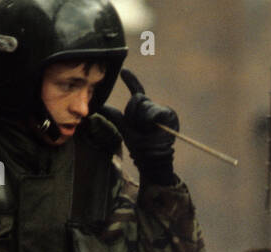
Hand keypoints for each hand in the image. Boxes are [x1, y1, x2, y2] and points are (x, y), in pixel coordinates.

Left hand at [98, 69, 177, 183]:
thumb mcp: (125, 130)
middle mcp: (155, 108)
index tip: (123, 71)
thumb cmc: (140, 149)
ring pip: (143, 103)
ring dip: (139, 119)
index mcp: (145, 111)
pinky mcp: (169, 114)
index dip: (131, 81)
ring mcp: (164, 110)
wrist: (152, 160)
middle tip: (138, 129)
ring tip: (146, 131)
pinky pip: (152, 110)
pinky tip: (151, 127)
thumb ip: (115, 116)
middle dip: (132, 114)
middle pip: (137, 98)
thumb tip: (101, 107)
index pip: (137, 92)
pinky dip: (149, 118)